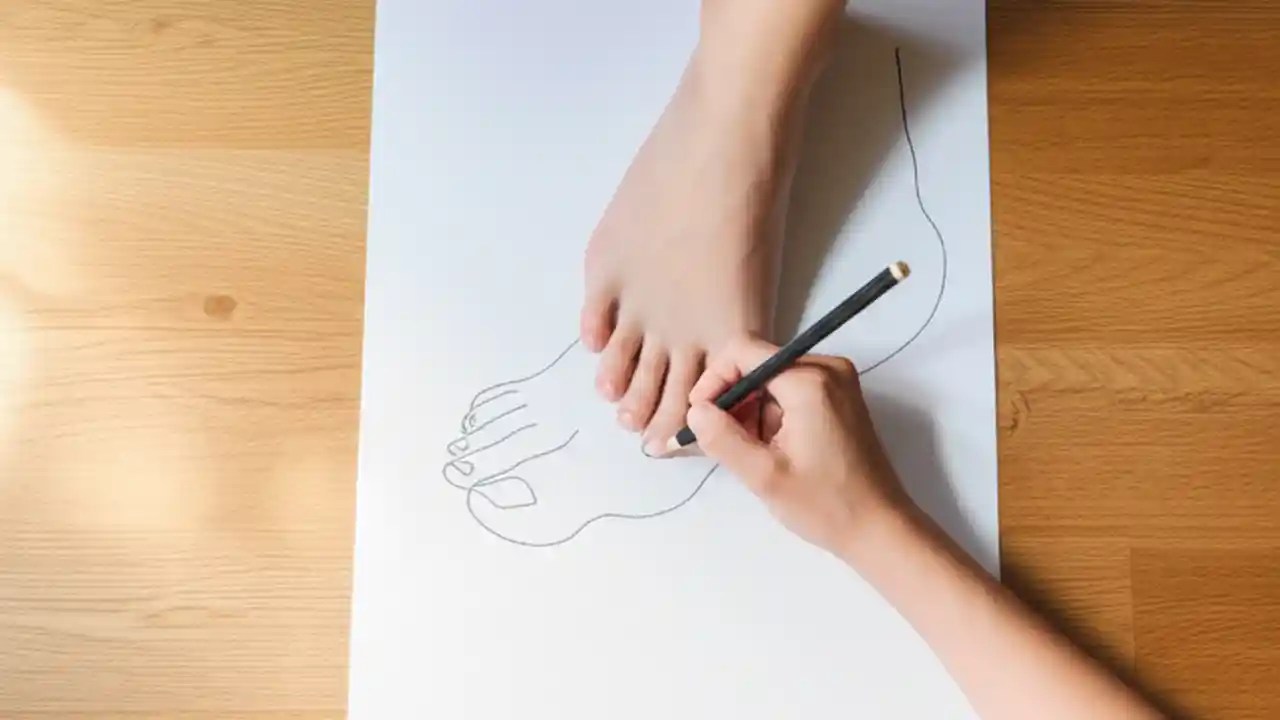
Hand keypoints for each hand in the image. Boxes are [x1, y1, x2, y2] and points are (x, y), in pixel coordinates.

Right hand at [685, 336, 907, 555]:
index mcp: (810, 380)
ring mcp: (838, 381)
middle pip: (758, 364)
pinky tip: (774, 449)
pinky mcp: (841, 396)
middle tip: (727, 443)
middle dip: (734, 400)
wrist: (879, 527)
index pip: (743, 352)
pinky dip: (774, 414)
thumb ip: (723, 438)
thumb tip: (695, 410)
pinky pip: (792, 390)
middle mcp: (828, 368)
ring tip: (756, 453)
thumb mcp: (764, 476)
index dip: (714, 380)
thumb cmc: (825, 505)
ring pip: (773, 379)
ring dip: (754, 411)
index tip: (701, 417)